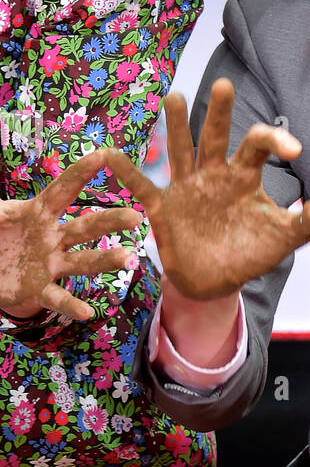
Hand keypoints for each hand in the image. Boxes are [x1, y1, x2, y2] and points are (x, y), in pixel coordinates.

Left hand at [0, 150, 141, 321]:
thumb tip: (1, 196)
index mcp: (38, 212)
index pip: (65, 189)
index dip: (83, 172)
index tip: (107, 154)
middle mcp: (52, 237)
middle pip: (86, 227)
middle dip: (112, 221)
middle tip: (137, 217)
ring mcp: (49, 264)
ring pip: (83, 261)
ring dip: (107, 260)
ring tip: (130, 259)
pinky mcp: (38, 289)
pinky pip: (57, 298)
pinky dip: (72, 305)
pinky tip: (87, 312)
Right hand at [104, 78, 309, 299]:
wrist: (216, 281)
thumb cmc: (249, 252)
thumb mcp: (281, 240)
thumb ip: (303, 225)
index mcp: (242, 177)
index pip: (257, 146)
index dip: (275, 141)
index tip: (294, 149)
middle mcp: (213, 173)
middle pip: (215, 136)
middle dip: (219, 112)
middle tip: (224, 84)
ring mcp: (186, 187)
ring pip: (180, 150)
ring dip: (175, 126)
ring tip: (173, 95)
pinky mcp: (163, 206)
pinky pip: (141, 186)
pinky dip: (125, 172)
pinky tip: (108, 154)